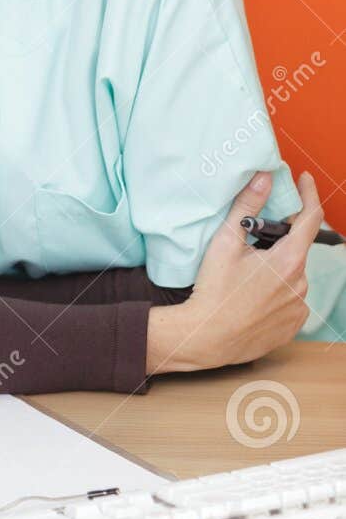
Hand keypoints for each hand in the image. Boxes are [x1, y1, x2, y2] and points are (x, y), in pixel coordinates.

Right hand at [146, 170, 319, 373]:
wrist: (206, 339)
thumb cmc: (214, 292)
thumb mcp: (225, 244)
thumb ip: (247, 208)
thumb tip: (263, 178)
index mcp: (289, 259)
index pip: (311, 216)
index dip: (309, 194)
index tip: (304, 180)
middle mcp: (301, 283)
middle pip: (297, 249)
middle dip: (280, 242)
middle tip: (253, 245)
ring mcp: (299, 306)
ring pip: (294, 276)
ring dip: (278, 270)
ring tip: (248, 279)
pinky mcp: (293, 325)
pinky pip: (292, 301)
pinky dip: (278, 294)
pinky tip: (255, 299)